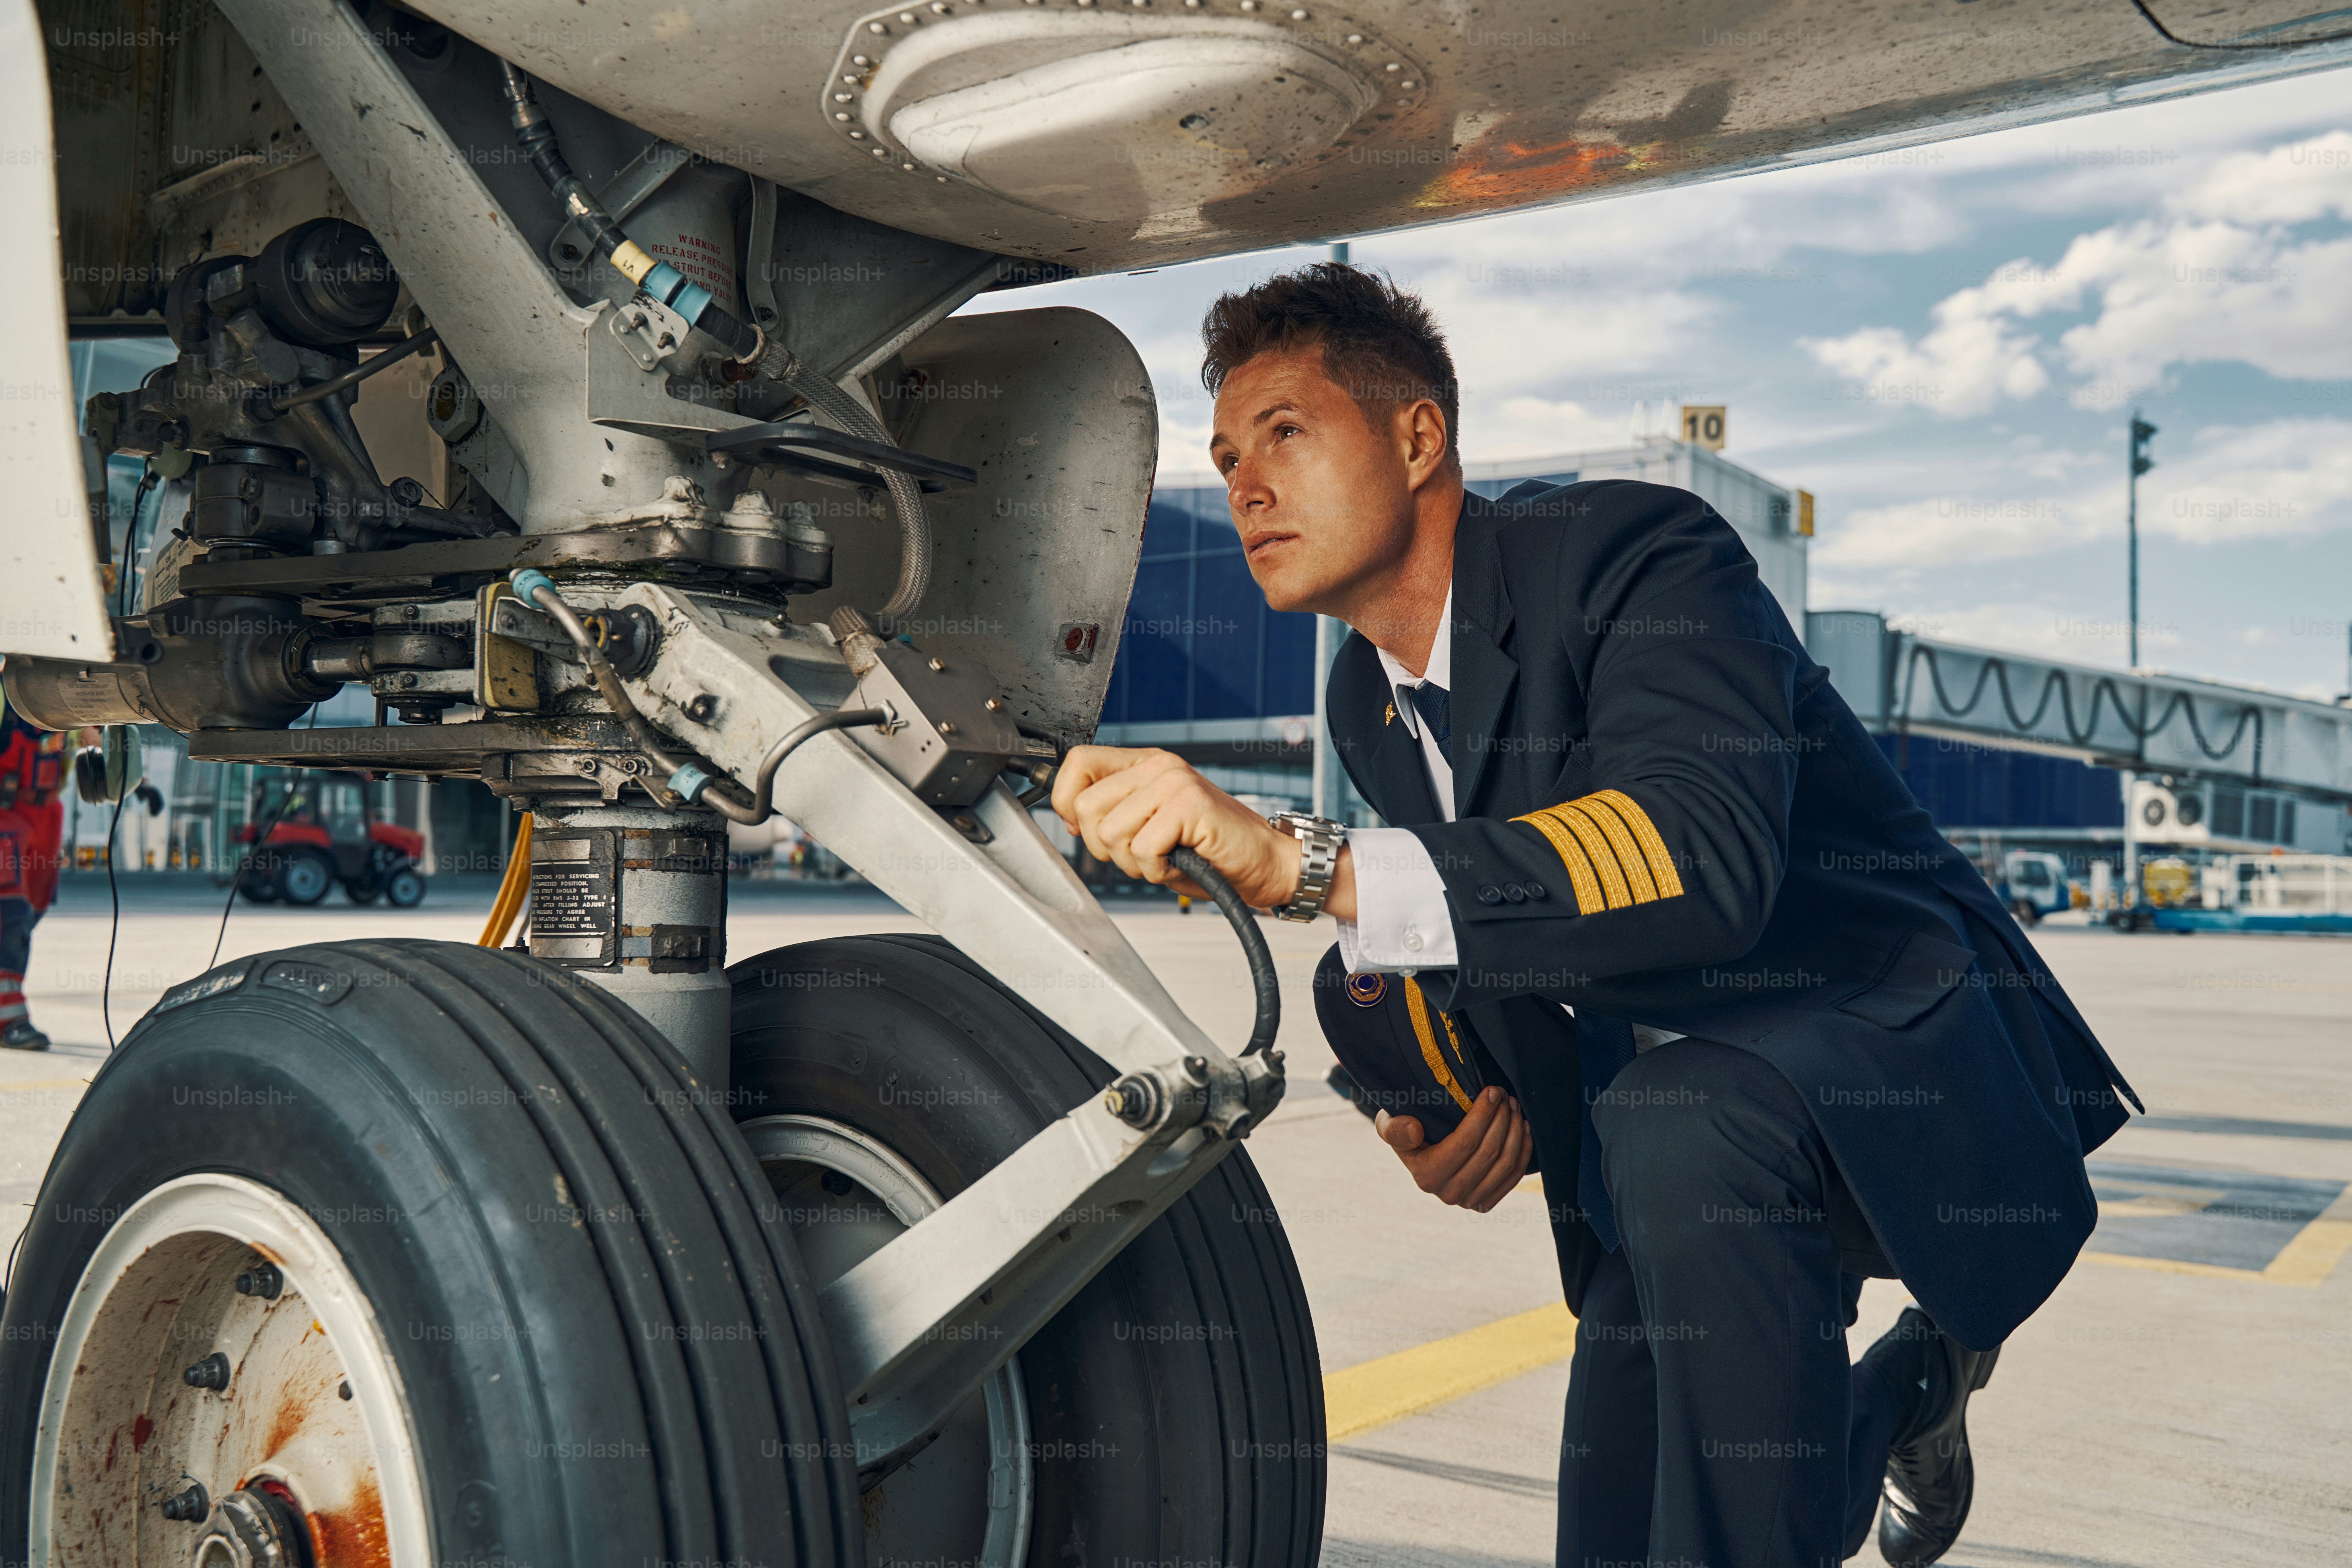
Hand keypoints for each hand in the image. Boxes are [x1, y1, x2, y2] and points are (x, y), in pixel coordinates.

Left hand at [1053, 745, 1317, 909]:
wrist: (1264, 864)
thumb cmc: (1208, 853)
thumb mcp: (1151, 827)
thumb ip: (1114, 814)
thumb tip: (1070, 820)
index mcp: (1146, 764)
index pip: (1078, 762)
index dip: (1066, 801)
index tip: (1083, 829)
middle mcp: (1159, 766)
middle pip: (1085, 805)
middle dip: (1103, 846)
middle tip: (1138, 855)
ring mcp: (1175, 782)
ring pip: (1109, 831)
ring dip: (1132, 862)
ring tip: (1164, 858)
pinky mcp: (1190, 804)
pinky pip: (1141, 849)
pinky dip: (1155, 870)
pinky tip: (1179, 863)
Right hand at [1375, 1086, 1531, 1211]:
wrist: (1417, 1153)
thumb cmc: (1405, 1130)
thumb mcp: (1388, 1124)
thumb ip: (1394, 1128)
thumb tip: (1415, 1131)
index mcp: (1426, 1176)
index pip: (1465, 1143)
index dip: (1483, 1115)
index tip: (1492, 1090)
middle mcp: (1449, 1194)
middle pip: (1489, 1152)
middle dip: (1502, 1118)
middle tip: (1505, 1094)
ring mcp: (1470, 1201)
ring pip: (1506, 1163)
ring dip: (1515, 1130)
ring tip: (1513, 1106)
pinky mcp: (1487, 1202)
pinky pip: (1514, 1176)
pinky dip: (1523, 1149)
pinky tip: (1522, 1127)